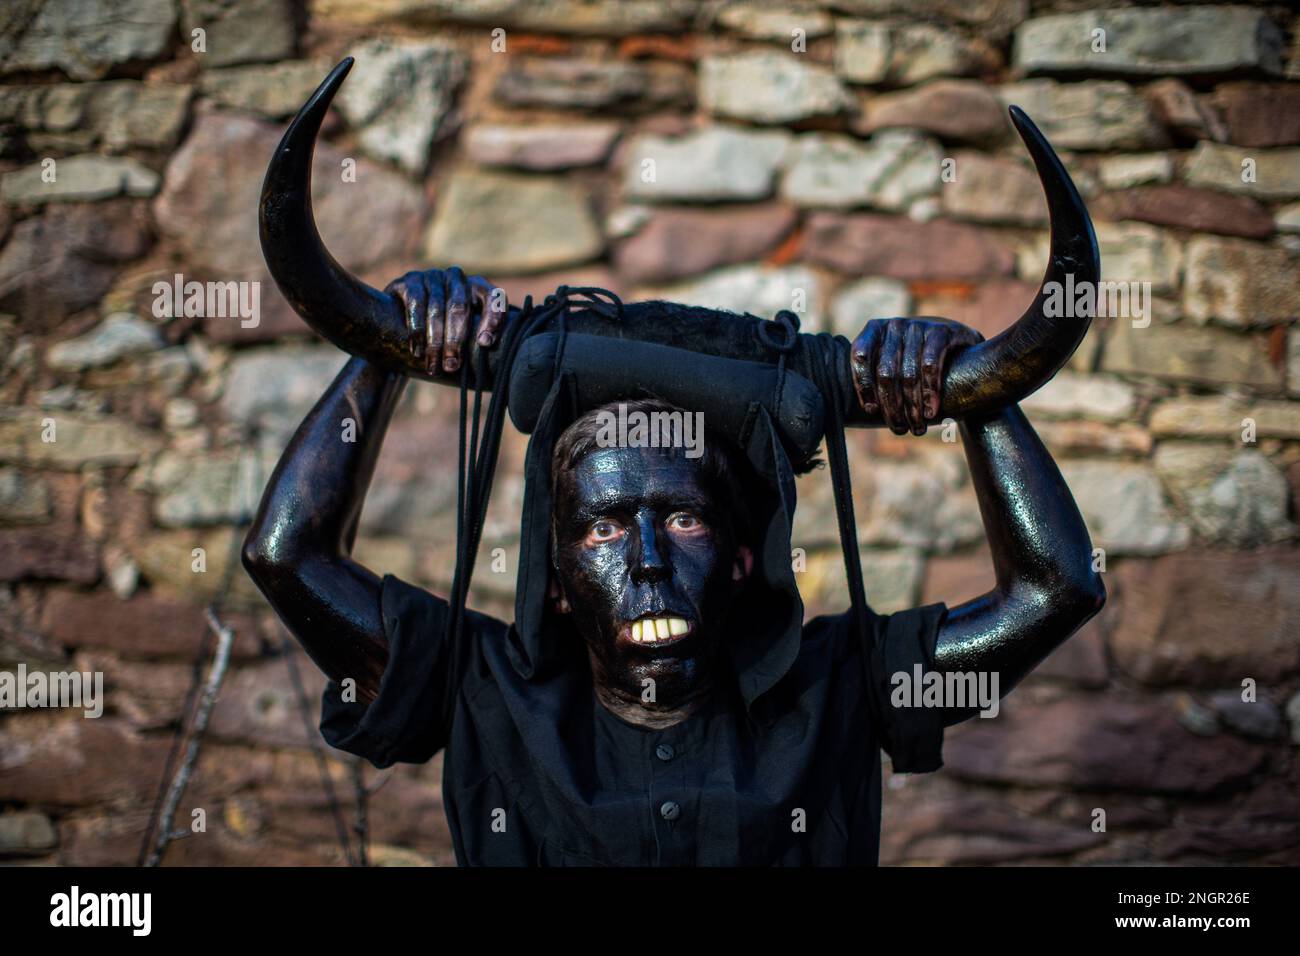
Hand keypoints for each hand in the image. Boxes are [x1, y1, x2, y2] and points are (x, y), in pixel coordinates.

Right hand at [384, 267, 507, 376]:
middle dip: (455, 340)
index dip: (492, 318)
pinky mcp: (410, 280)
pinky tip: (418, 351)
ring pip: (436, 308)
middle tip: (452, 366)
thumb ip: (480, 339)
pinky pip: (416, 304)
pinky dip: (417, 330)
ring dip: (434, 341)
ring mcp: (433, 276)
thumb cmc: (444, 334)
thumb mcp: (464, 335)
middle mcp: (457, 278)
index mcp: (478, 287)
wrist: (402, 323)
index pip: (494, 297)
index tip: (485, 344)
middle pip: (460, 307)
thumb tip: (489, 351)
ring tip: (434, 366)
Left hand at [850, 317, 982, 435]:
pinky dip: (930, 393)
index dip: (863, 385)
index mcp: (875, 331)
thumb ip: (876, 378)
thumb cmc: (915, 362)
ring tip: (917, 428)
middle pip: (886, 373)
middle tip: (899, 429)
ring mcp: (918, 326)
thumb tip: (870, 410)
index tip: (872, 410)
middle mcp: (894, 326)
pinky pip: (931, 366)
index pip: (861, 357)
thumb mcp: (893, 364)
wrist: (959, 347)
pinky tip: (931, 412)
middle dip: (891, 406)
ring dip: (912, 407)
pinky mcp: (941, 331)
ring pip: (909, 374)